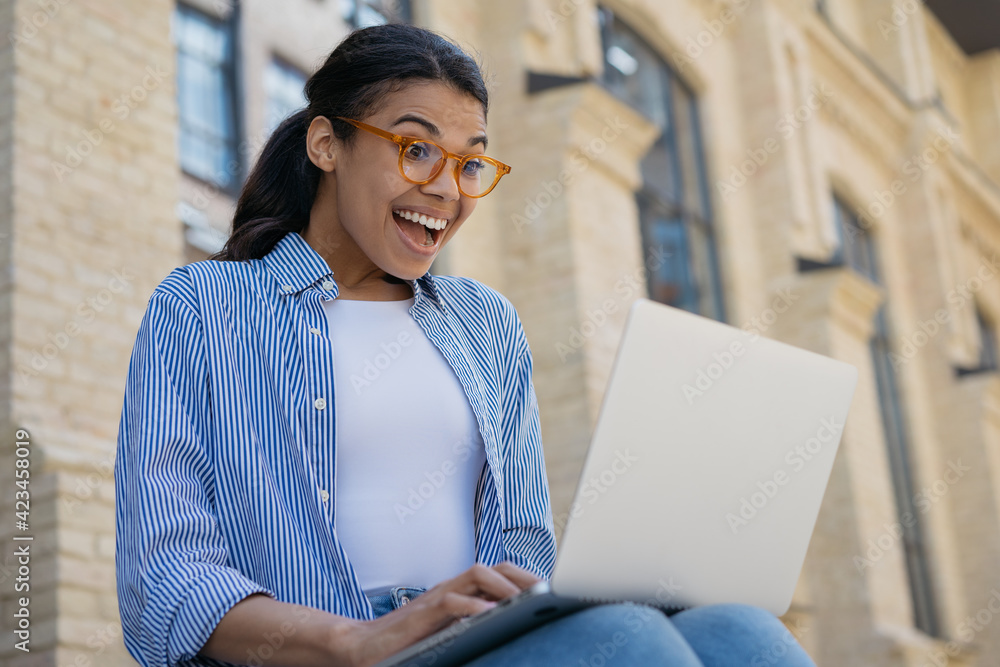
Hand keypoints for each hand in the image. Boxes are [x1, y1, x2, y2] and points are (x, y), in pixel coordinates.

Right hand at [341, 561, 541, 666]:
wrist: (361, 647)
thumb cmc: (407, 643)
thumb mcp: (449, 633)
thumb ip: (473, 626)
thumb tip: (510, 632)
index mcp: (460, 594)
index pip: (499, 575)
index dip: (526, 579)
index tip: (552, 590)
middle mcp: (451, 589)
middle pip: (495, 569)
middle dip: (524, 578)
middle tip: (549, 592)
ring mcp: (437, 598)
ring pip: (477, 575)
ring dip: (504, 585)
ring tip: (527, 599)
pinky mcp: (422, 613)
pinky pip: (451, 602)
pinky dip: (472, 607)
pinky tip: (489, 616)